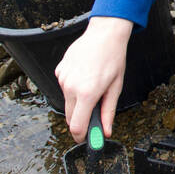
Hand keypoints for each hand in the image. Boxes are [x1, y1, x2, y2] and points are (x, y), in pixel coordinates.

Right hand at [55, 16, 132, 142]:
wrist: (104, 34)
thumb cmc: (113, 59)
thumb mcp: (115, 88)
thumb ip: (108, 112)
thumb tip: (105, 131)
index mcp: (86, 94)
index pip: (76, 126)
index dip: (81, 136)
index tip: (87, 139)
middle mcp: (70, 87)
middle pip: (70, 117)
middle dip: (80, 121)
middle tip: (94, 117)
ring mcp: (63, 78)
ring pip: (68, 102)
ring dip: (78, 102)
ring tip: (93, 87)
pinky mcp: (59, 71)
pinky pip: (65, 87)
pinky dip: (73, 88)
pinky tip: (85, 76)